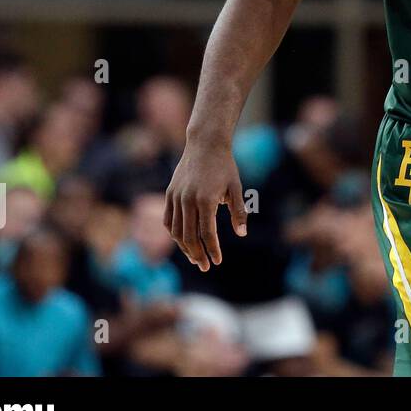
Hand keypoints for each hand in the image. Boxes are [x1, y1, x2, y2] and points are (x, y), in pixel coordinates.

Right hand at [163, 138, 247, 271]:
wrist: (205, 144)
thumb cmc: (225, 166)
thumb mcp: (236, 187)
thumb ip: (238, 212)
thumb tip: (241, 234)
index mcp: (206, 200)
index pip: (207, 233)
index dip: (213, 250)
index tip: (218, 262)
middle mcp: (188, 200)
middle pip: (189, 236)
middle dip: (197, 255)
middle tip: (205, 267)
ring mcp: (176, 197)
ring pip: (176, 231)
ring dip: (184, 247)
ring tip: (194, 257)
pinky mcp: (170, 194)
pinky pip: (168, 220)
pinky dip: (174, 233)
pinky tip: (183, 241)